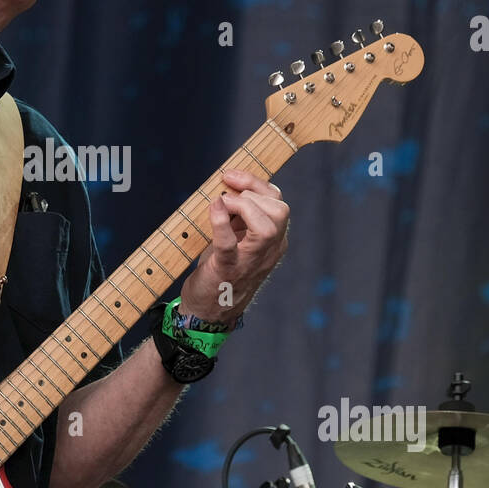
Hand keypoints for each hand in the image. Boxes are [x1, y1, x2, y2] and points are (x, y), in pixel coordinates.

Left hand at [178, 170, 288, 324]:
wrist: (208, 312)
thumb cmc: (221, 272)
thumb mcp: (237, 240)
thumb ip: (240, 218)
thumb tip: (228, 186)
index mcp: (273, 241)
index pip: (278, 203)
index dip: (256, 183)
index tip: (230, 175)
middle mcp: (269, 251)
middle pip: (280, 211)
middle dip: (253, 192)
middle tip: (228, 195)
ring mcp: (250, 261)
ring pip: (267, 227)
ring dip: (243, 207)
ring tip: (223, 205)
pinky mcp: (227, 270)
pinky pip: (229, 244)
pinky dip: (221, 223)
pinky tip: (213, 209)